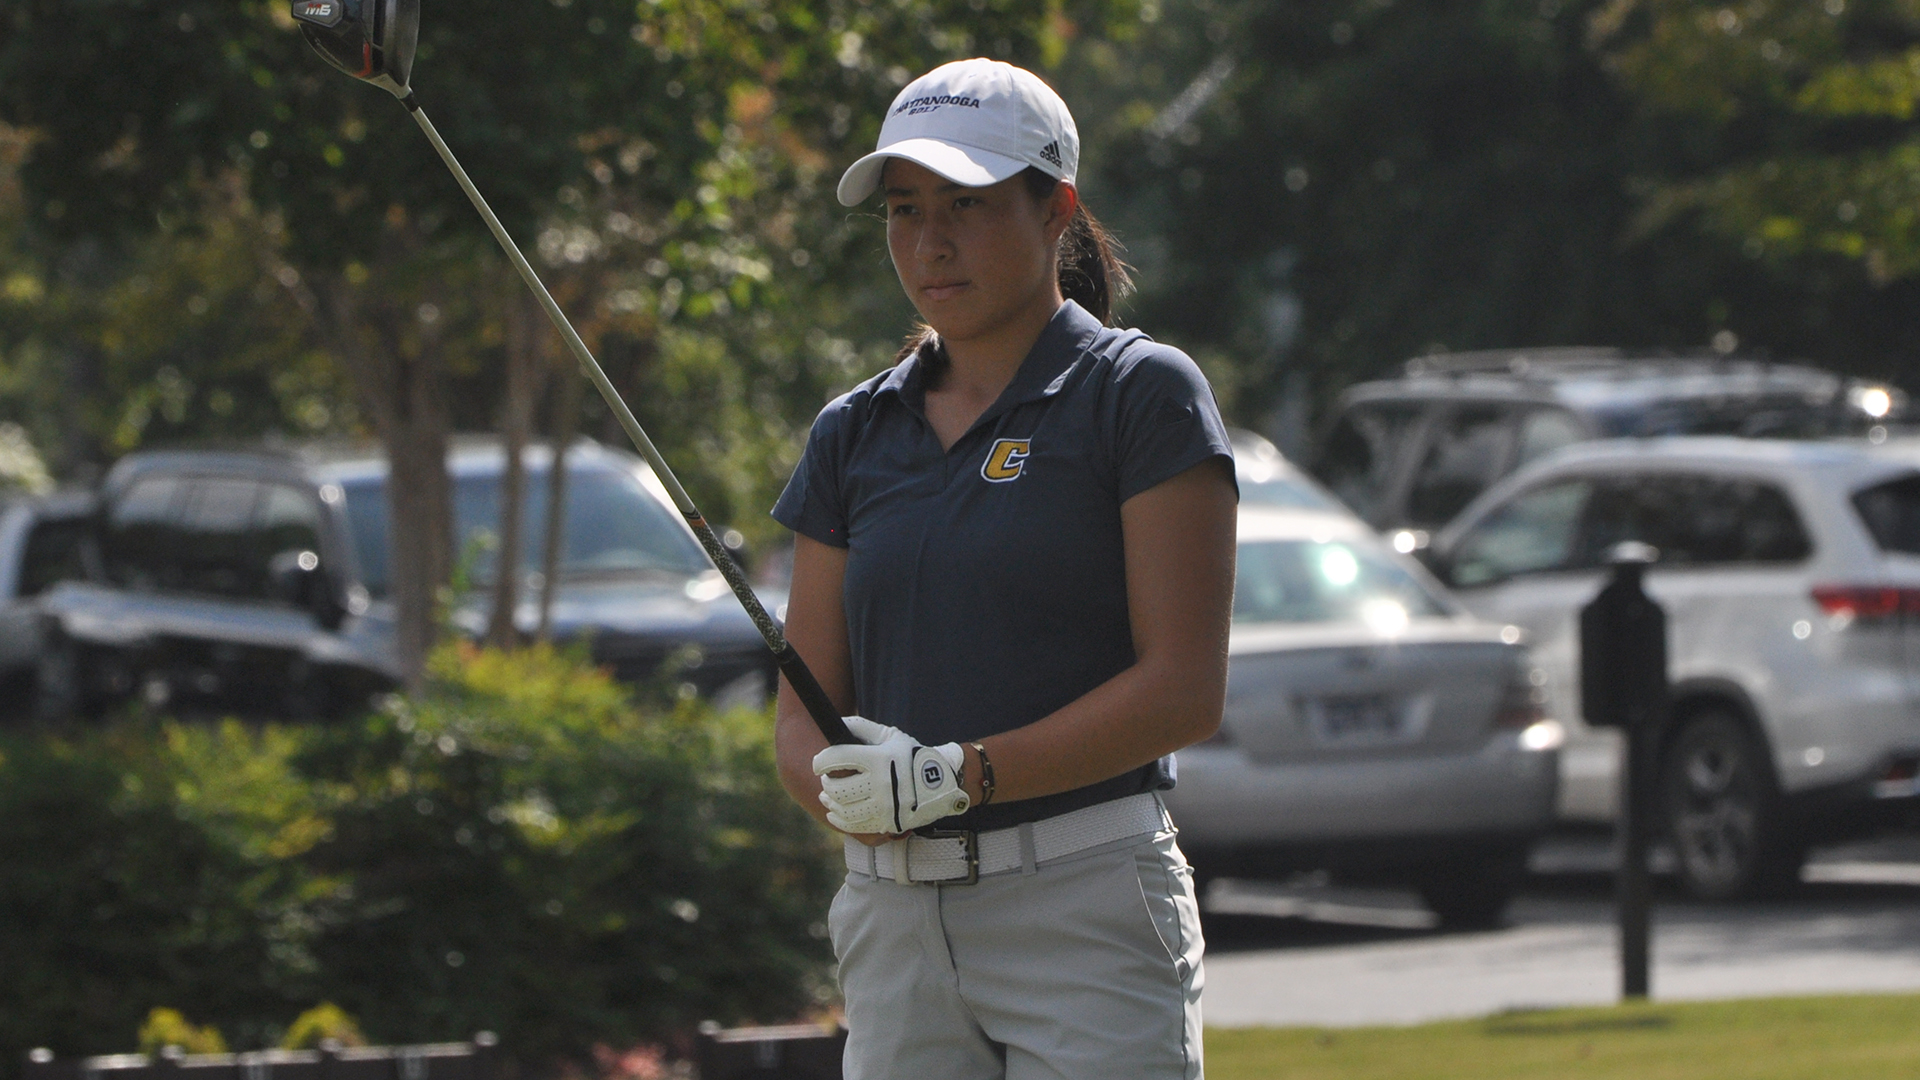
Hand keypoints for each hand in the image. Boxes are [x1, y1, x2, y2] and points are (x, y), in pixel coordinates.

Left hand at [812, 716, 968, 834]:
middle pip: (836, 788)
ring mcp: (884, 806)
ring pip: (843, 809)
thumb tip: (838, 722)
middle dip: (825, 783)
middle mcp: (880, 783)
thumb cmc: (910, 756)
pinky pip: (854, 826)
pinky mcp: (886, 823)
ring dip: (829, 802)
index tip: (818, 763)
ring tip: (827, 796)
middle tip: (825, 779)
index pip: (838, 758)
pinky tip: (835, 812)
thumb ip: (863, 727)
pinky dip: (839, 819)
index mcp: (879, 759)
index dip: (821, 760)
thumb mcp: (890, 735)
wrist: (941, 784)